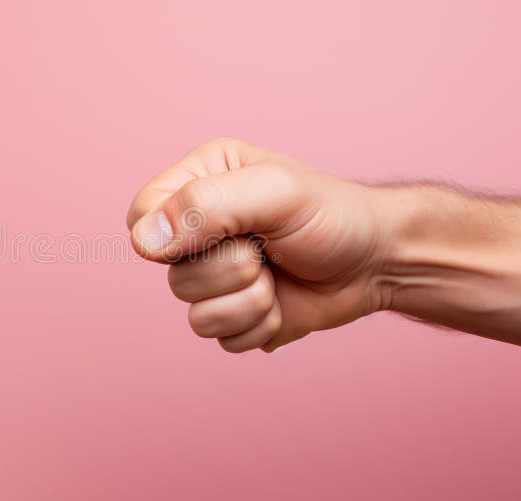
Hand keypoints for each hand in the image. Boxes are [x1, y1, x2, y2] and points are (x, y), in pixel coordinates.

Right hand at [127, 137, 386, 351]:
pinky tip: (281, 303)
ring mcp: (213, 275)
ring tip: (276, 277)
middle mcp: (198, 229)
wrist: (377, 262)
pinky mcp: (231, 313)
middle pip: (170, 271)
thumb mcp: (275, 192)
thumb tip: (145, 241)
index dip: (166, 235)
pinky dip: (258, 326)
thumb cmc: (332, 215)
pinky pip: (220, 337)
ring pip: (193, 311)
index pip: (143, 214)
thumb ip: (207, 205)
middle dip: (230, 269)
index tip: (218, 236)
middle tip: (267, 251)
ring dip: (248, 301)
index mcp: (199, 182)